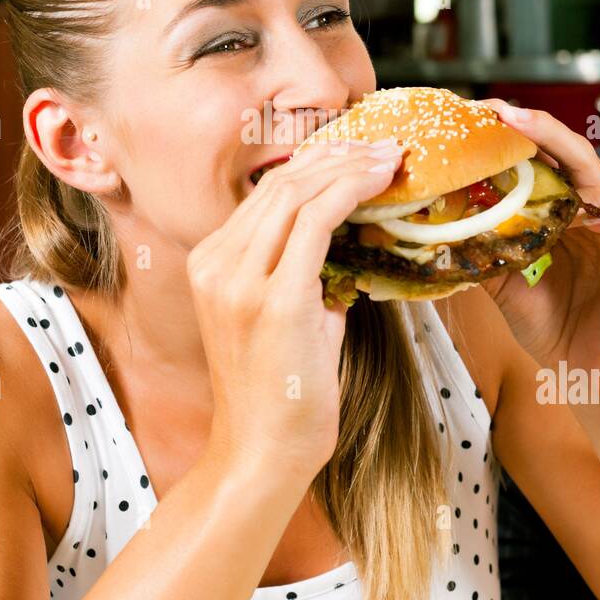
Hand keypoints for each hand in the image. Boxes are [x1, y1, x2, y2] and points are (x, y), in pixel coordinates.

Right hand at [186, 135, 402, 479]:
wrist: (262, 452)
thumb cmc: (280, 392)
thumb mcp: (285, 317)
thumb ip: (303, 274)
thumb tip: (346, 239)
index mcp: (210, 264)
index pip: (265, 194)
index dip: (316, 165)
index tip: (359, 154)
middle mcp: (216, 264)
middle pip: (279, 183)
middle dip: (337, 156)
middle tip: (383, 147)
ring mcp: (239, 281)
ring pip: (297, 193)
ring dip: (349, 168)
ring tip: (389, 159)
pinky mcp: (274, 300)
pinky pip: (316, 223)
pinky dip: (350, 192)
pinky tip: (380, 182)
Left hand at [477, 100, 599, 373]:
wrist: (579, 370)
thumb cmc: (547, 322)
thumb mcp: (502, 282)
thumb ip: (478, 249)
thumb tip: (432, 226)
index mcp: (558, 211)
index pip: (540, 160)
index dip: (513, 137)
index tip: (478, 116)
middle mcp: (591, 210)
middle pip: (570, 155)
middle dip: (537, 129)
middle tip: (502, 112)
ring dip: (573, 159)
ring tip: (540, 151)